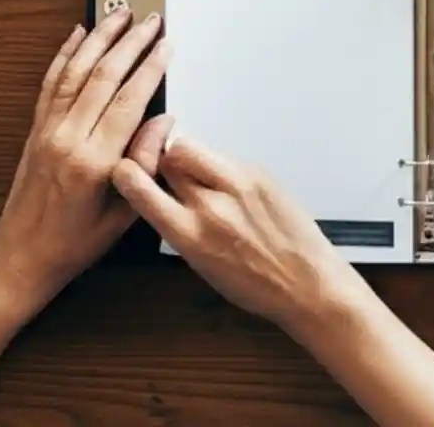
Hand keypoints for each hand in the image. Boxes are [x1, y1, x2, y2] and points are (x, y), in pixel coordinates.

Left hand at [0, 9, 168, 315]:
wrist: (22, 256)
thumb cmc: (75, 243)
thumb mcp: (124, 216)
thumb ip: (145, 165)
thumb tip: (164, 123)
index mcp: (95, 161)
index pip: (130, 100)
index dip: (151, 68)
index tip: (167, 45)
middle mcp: (68, 138)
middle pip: (103, 76)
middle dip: (130, 43)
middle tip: (151, 20)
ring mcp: (48, 131)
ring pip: (76, 72)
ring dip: (99, 38)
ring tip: (118, 13)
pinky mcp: (35, 131)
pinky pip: (50, 83)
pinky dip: (64, 55)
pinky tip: (77, 35)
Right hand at [111, 129, 372, 335]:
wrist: (307, 283)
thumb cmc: (257, 286)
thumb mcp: (201, 264)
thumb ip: (179, 225)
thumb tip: (163, 195)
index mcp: (189, 236)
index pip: (139, 187)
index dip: (127, 172)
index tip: (126, 169)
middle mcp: (211, 205)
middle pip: (167, 157)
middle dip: (160, 159)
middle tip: (165, 164)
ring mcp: (238, 184)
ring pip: (192, 147)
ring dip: (187, 156)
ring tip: (197, 173)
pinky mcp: (260, 173)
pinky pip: (225, 157)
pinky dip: (219, 166)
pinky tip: (231, 187)